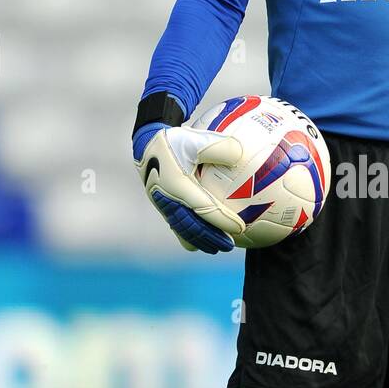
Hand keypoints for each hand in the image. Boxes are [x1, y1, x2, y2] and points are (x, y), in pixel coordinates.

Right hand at [134, 124, 244, 252]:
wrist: (146, 145)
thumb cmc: (175, 141)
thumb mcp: (196, 139)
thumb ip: (219, 146)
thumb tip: (241, 155)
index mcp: (177, 183)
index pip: (203, 208)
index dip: (222, 220)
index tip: (240, 228)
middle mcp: (168, 198)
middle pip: (192, 225)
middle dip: (210, 237)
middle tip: (229, 246)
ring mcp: (163, 204)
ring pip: (182, 229)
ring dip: (200, 240)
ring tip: (217, 248)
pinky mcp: (162, 206)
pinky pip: (176, 225)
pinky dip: (189, 235)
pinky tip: (202, 240)